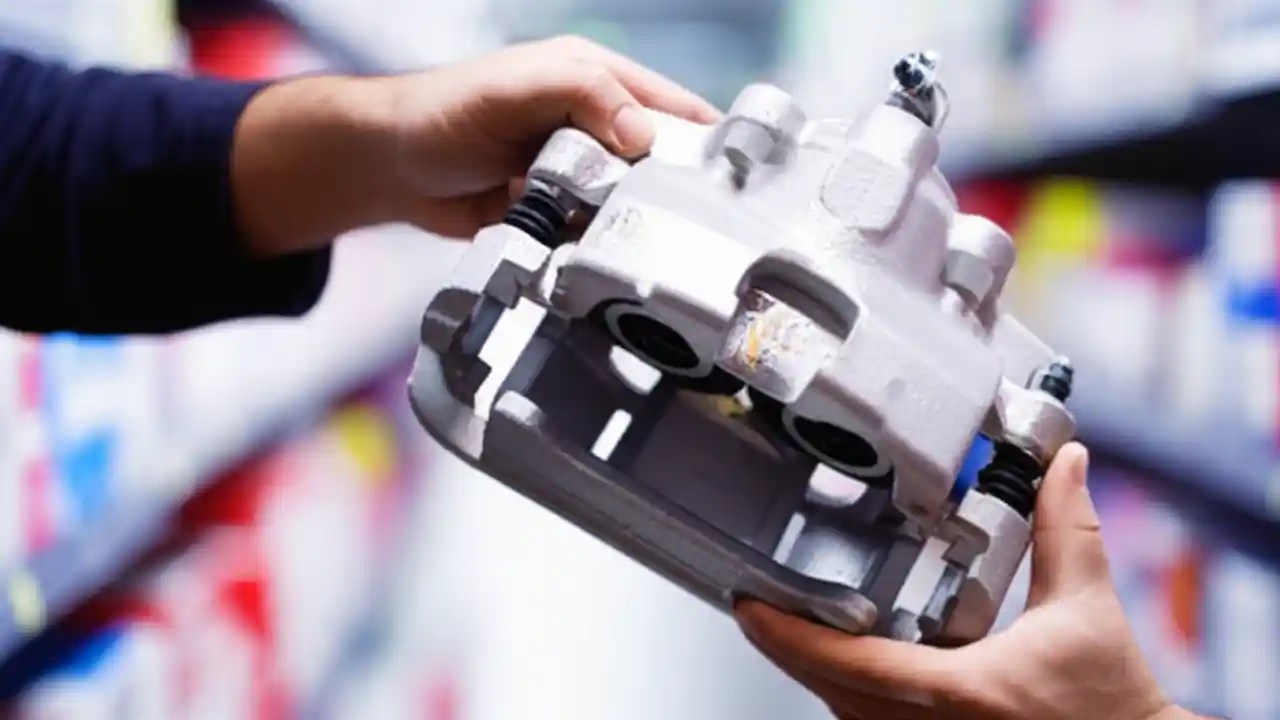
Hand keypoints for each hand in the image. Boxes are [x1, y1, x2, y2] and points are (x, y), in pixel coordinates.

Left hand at [388, 34, 720, 236]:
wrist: (391, 165)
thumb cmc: (446, 112)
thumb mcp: (517, 89)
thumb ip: (583, 94)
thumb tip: (643, 134)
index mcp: (598, 81)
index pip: (673, 107)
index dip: (702, 140)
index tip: (725, 180)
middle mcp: (596, 126)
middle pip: (660, 165)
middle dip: (664, 193)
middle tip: (666, 221)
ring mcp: (579, 173)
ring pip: (629, 206)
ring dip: (623, 224)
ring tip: (615, 237)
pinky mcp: (558, 214)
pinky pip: (592, 235)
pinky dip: (589, 245)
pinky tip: (580, 250)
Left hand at [734, 443, 1203, 719]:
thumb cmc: (1113, 703)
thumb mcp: (1087, 608)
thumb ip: (1065, 529)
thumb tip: (1066, 464)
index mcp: (958, 689)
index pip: (848, 664)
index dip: (789, 636)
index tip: (751, 605)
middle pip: (829, 689)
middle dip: (788, 646)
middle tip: (757, 603)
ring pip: (845, 712)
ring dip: (816, 670)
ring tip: (791, 623)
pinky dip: (850, 692)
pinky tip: (843, 662)